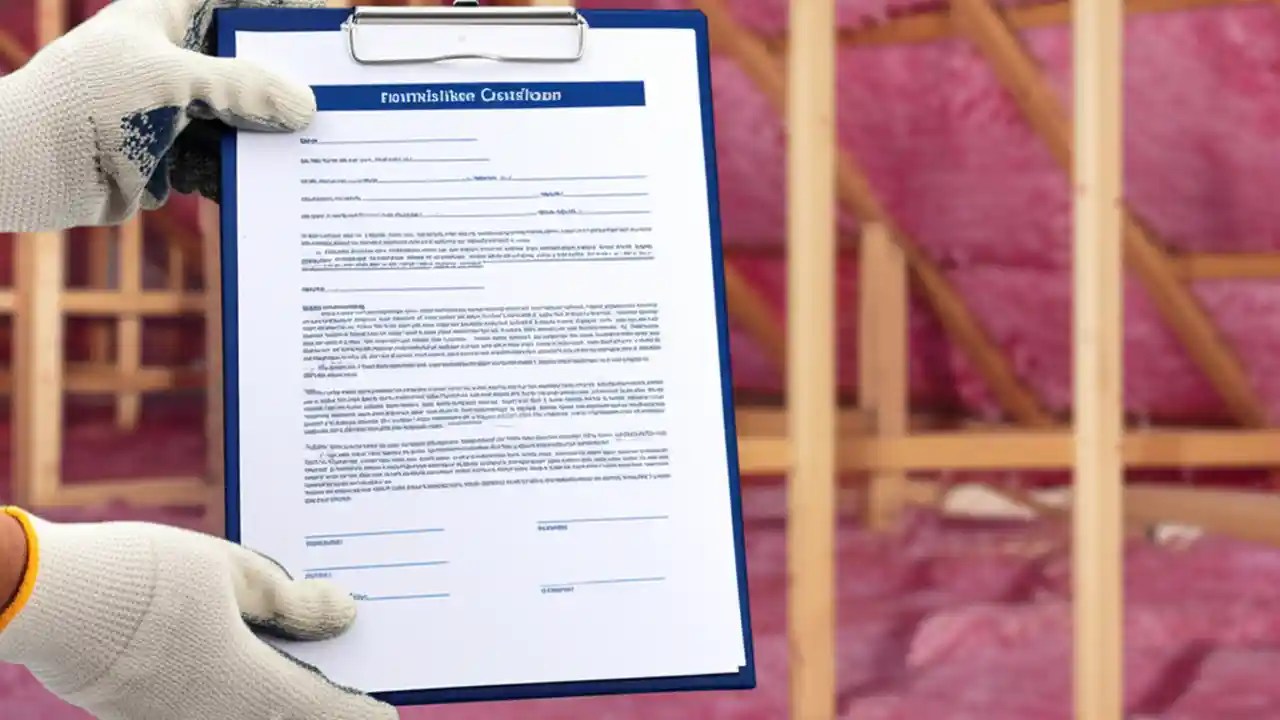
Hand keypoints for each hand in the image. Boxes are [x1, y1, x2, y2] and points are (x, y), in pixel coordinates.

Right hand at [0, 508, 397, 719]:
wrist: (42, 598)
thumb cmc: (143, 575)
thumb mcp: (235, 572)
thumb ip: (294, 601)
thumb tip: (345, 613)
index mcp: (248, 689)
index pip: (325, 715)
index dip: (361, 712)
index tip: (388, 710)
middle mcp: (217, 719)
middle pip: (289, 719)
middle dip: (323, 701)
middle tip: (353, 671)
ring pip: (251, 716)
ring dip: (283, 696)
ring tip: (311, 657)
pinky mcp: (148, 713)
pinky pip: (214, 709)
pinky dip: (244, 692)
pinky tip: (253, 656)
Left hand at [1, 0, 320, 229]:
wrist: (29, 168)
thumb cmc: (88, 99)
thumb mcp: (173, 79)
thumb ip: (244, 88)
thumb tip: (304, 105)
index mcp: (164, 16)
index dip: (274, 6)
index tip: (318, 24)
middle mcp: (172, 59)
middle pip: (246, 62)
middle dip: (285, 82)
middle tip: (331, 97)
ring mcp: (172, 108)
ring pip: (240, 116)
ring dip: (269, 134)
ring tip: (309, 149)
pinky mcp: (171, 154)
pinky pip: (223, 160)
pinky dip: (242, 172)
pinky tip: (262, 183)